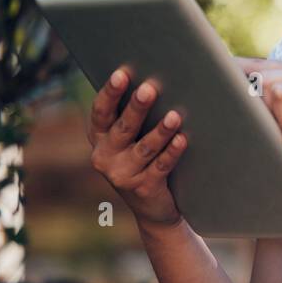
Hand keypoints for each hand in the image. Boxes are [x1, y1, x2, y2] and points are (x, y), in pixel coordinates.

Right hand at [87, 66, 187, 230]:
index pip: (101, 112)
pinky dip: (172, 152)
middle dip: (136, 107)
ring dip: (160, 131)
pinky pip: (161, 166)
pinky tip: (182, 140)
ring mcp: (123, 175)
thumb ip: (133, 117)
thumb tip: (154, 81)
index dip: (110, 93)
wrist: (153, 209)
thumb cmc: (144, 162)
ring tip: (175, 115)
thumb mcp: (131, 141)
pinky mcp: (143, 188)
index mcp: (99, 139)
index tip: (122, 73)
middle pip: (123, 127)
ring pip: (145, 148)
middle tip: (149, 89)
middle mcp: (105, 157)